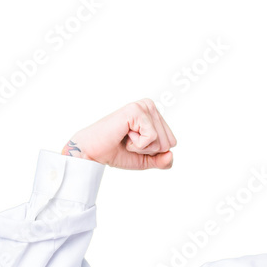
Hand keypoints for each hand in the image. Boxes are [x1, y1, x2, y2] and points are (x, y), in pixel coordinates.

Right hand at [60, 98, 176, 169]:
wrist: (94, 153)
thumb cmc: (117, 153)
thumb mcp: (146, 160)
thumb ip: (162, 161)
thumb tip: (171, 154)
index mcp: (154, 115)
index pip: (172, 142)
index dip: (153, 152)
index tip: (135, 144)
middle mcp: (150, 106)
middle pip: (169, 142)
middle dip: (149, 150)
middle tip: (129, 142)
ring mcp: (144, 106)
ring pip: (162, 141)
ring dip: (142, 147)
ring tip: (126, 138)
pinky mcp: (137, 110)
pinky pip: (152, 138)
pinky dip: (138, 145)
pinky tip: (124, 134)